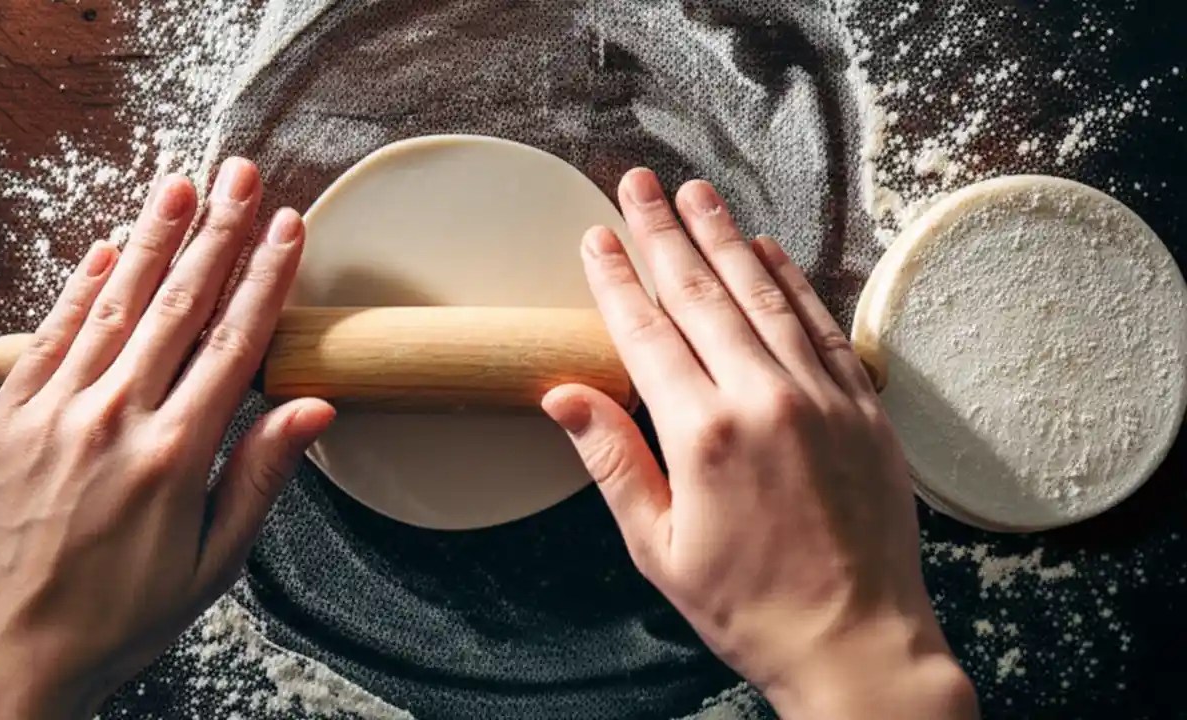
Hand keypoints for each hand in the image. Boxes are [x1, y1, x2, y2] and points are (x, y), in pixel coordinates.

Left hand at [0, 158, 333, 718]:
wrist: (1, 653)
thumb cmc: (117, 617)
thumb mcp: (211, 563)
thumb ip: (259, 476)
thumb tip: (314, 409)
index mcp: (174, 455)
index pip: (235, 343)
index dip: (265, 277)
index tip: (287, 226)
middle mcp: (114, 418)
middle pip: (178, 304)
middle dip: (216, 231)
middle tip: (239, 173)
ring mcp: (53, 410)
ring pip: (113, 303)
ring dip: (150, 238)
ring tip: (179, 184)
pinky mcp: (7, 415)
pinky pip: (51, 334)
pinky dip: (80, 286)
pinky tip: (105, 247)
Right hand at [543, 169, 977, 718]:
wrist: (858, 644)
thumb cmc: (749, 607)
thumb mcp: (659, 547)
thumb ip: (613, 461)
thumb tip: (562, 395)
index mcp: (702, 435)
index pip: (646, 333)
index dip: (616, 279)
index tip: (595, 237)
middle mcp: (764, 398)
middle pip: (702, 294)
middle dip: (664, 233)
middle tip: (639, 184)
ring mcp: (822, 396)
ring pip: (763, 295)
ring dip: (726, 238)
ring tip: (697, 194)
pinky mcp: (864, 406)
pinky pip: (822, 325)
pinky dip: (794, 282)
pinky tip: (768, 250)